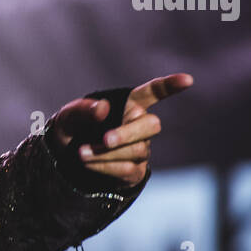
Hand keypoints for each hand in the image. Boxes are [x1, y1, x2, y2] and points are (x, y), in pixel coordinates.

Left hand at [48, 73, 193, 186]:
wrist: (64, 159)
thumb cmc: (71, 130)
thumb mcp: (68, 116)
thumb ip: (83, 110)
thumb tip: (103, 109)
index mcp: (128, 105)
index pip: (153, 92)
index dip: (170, 85)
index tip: (187, 80)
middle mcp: (139, 125)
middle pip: (152, 126)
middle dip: (128, 134)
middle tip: (105, 139)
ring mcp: (140, 149)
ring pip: (137, 150)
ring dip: (107, 153)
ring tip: (82, 153)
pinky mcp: (134, 170)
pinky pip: (128, 169)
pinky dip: (106, 167)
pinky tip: (89, 163)